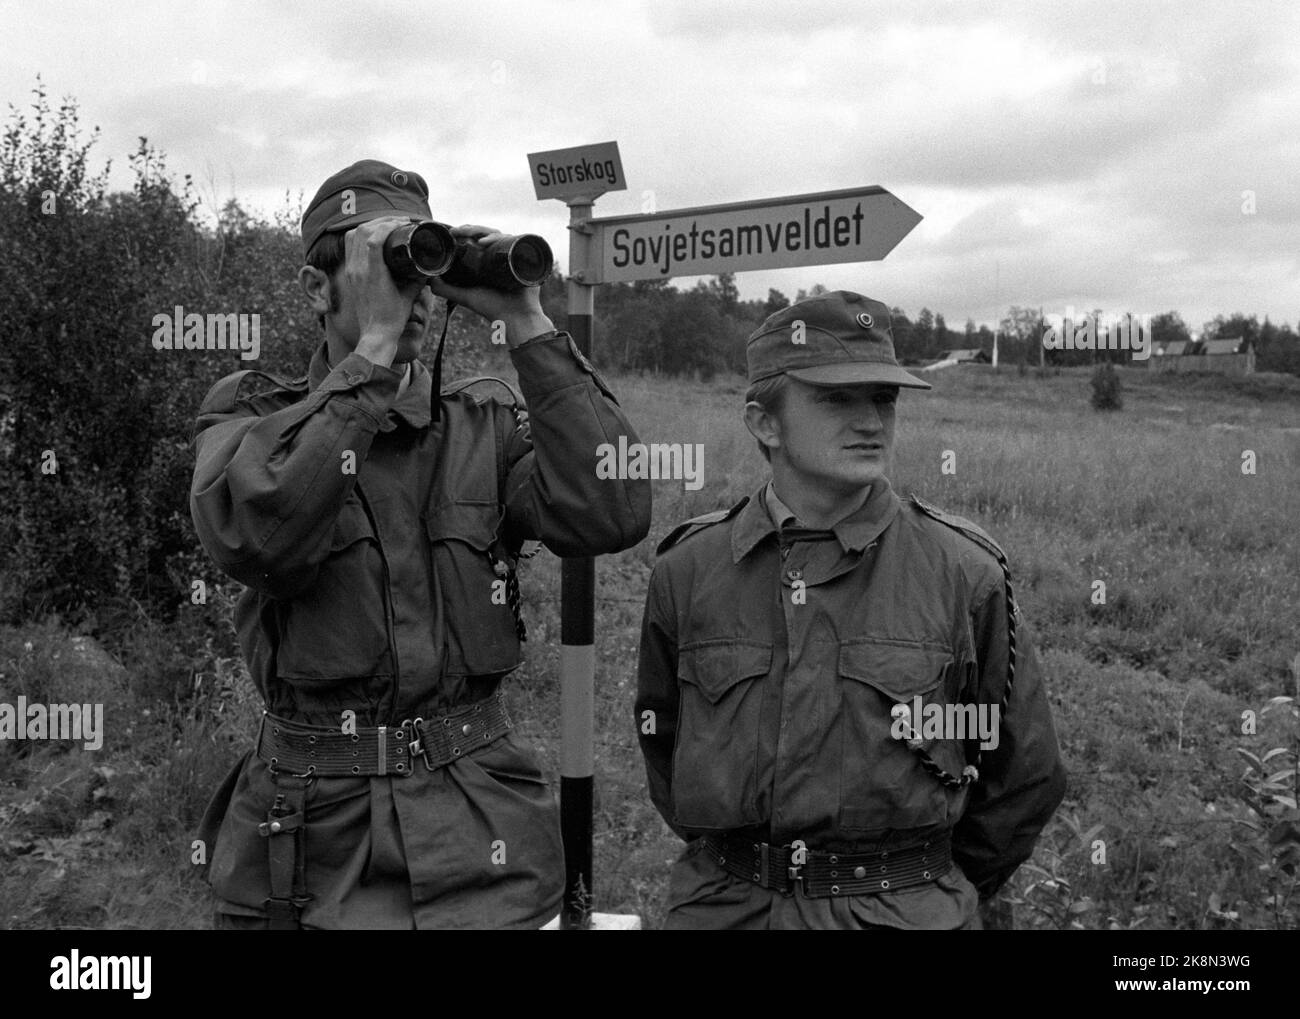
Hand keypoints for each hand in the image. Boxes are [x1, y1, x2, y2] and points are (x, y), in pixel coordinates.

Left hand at [343, 217, 428, 366]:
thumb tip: (427, 264)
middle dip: (380, 221)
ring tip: (386, 225)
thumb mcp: (410, 295)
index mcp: (373, 274)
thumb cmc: (393, 318)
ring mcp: (352, 271)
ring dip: (369, 226)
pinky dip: (361, 236)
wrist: (376, 334)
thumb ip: (418, 277)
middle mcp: (358, 269)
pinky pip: (350, 246)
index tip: (402, 222)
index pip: (373, 238)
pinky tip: (374, 237)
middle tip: (397, 221)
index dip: (387, 225)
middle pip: (361, 232)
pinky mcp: (350, 274)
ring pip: (353, 236)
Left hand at [428, 224, 553, 346]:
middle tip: (458, 232)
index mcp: (486, 261)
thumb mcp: (465, 297)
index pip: (475, 238)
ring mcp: (511, 255)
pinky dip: (499, 237)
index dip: (464, 232)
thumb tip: (428, 279)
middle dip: (471, 230)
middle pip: (486, 233)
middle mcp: (498, 256)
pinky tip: (486, 242)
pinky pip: (512, 240)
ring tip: (475, 239)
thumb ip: (446, 289)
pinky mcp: (522, 256)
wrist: (516, 317)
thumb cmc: (493, 308)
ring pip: (498, 234)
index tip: (452, 232)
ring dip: (484, 232)